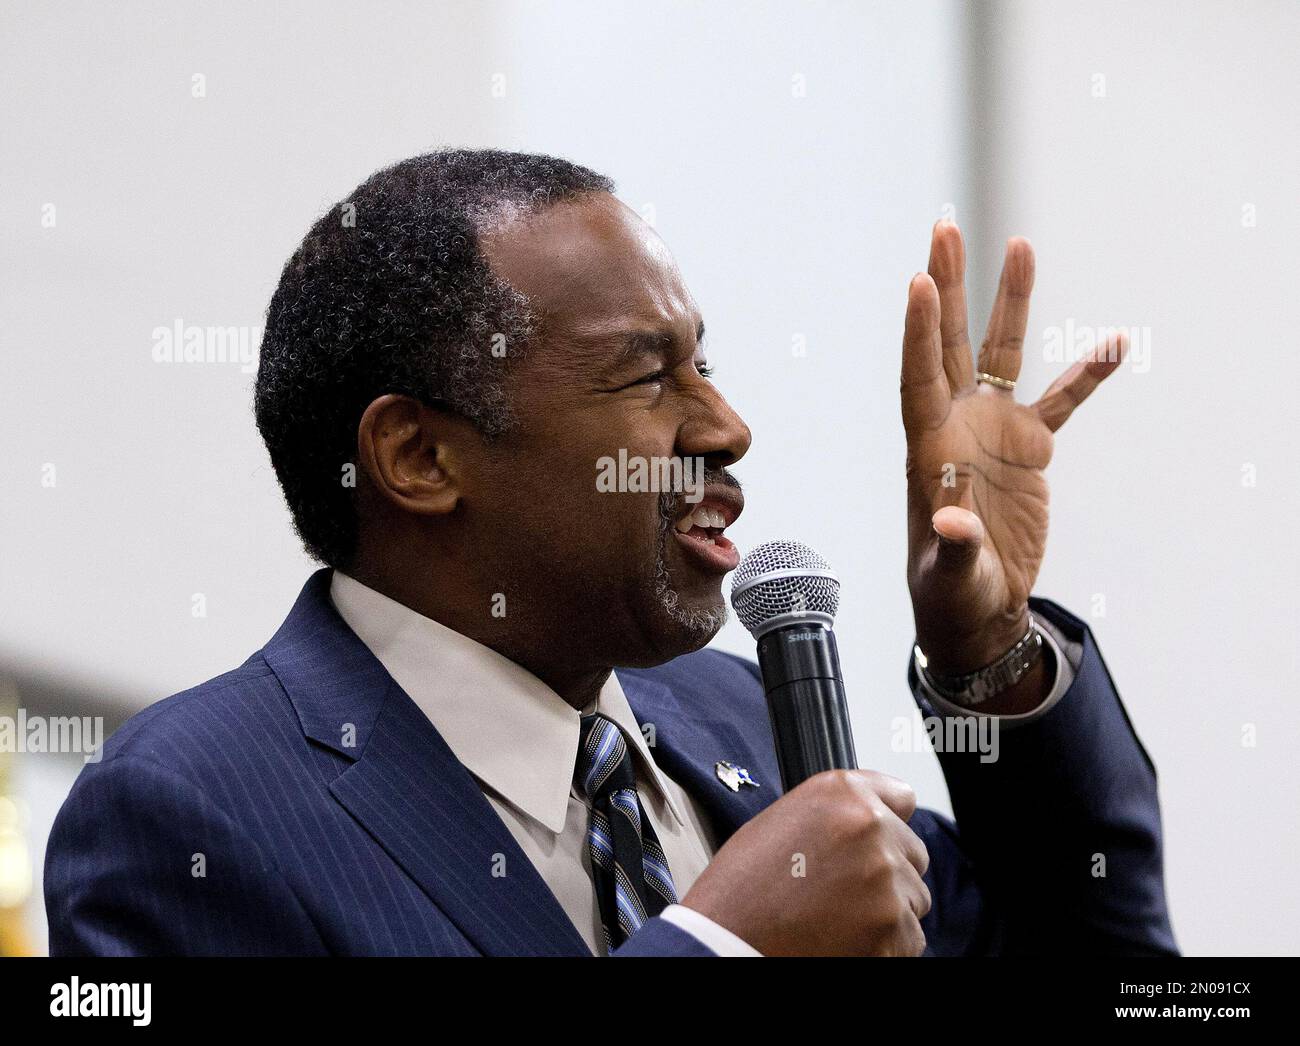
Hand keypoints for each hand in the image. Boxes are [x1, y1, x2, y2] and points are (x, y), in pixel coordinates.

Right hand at [680, 769, 930, 955]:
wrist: (728, 940)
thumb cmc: (744, 886)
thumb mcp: (783, 820)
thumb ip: (838, 811)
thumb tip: (881, 815)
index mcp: (841, 794)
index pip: (901, 797)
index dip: (887, 822)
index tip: (878, 839)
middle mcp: (869, 827)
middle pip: (912, 853)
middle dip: (888, 872)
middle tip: (844, 890)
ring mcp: (885, 879)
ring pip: (913, 897)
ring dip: (887, 909)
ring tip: (839, 917)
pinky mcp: (892, 927)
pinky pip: (910, 936)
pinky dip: (886, 943)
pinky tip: (845, 939)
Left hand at [902, 220, 1125, 676]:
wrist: (979, 606)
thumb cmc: (951, 594)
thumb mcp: (951, 576)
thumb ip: (954, 548)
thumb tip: (953, 522)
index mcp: (928, 450)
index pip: (918, 378)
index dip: (917, 332)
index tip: (918, 281)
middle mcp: (955, 427)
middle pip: (947, 343)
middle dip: (947, 286)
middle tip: (944, 226)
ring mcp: (992, 431)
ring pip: (999, 354)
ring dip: (1009, 302)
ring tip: (1020, 243)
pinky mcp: (1027, 449)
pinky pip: (1059, 402)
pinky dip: (1085, 376)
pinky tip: (1113, 343)